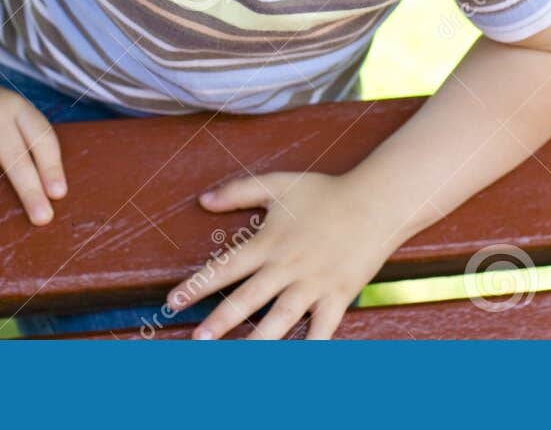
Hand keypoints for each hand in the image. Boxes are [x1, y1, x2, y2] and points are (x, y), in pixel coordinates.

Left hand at [166, 171, 404, 339]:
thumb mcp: (278, 184)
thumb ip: (239, 191)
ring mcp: (314, 285)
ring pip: (280, 319)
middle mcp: (288, 267)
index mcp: (269, 242)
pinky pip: (322, 330)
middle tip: (197, 341)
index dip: (197, 285)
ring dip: (256, 342)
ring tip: (236, 362)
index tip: (173, 302)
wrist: (377, 202)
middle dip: (220, 321)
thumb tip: (202, 200)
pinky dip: (310, 349)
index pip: (225, 267)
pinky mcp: (338, 297)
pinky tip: (296, 365)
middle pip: (248, 299)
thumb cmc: (326, 191)